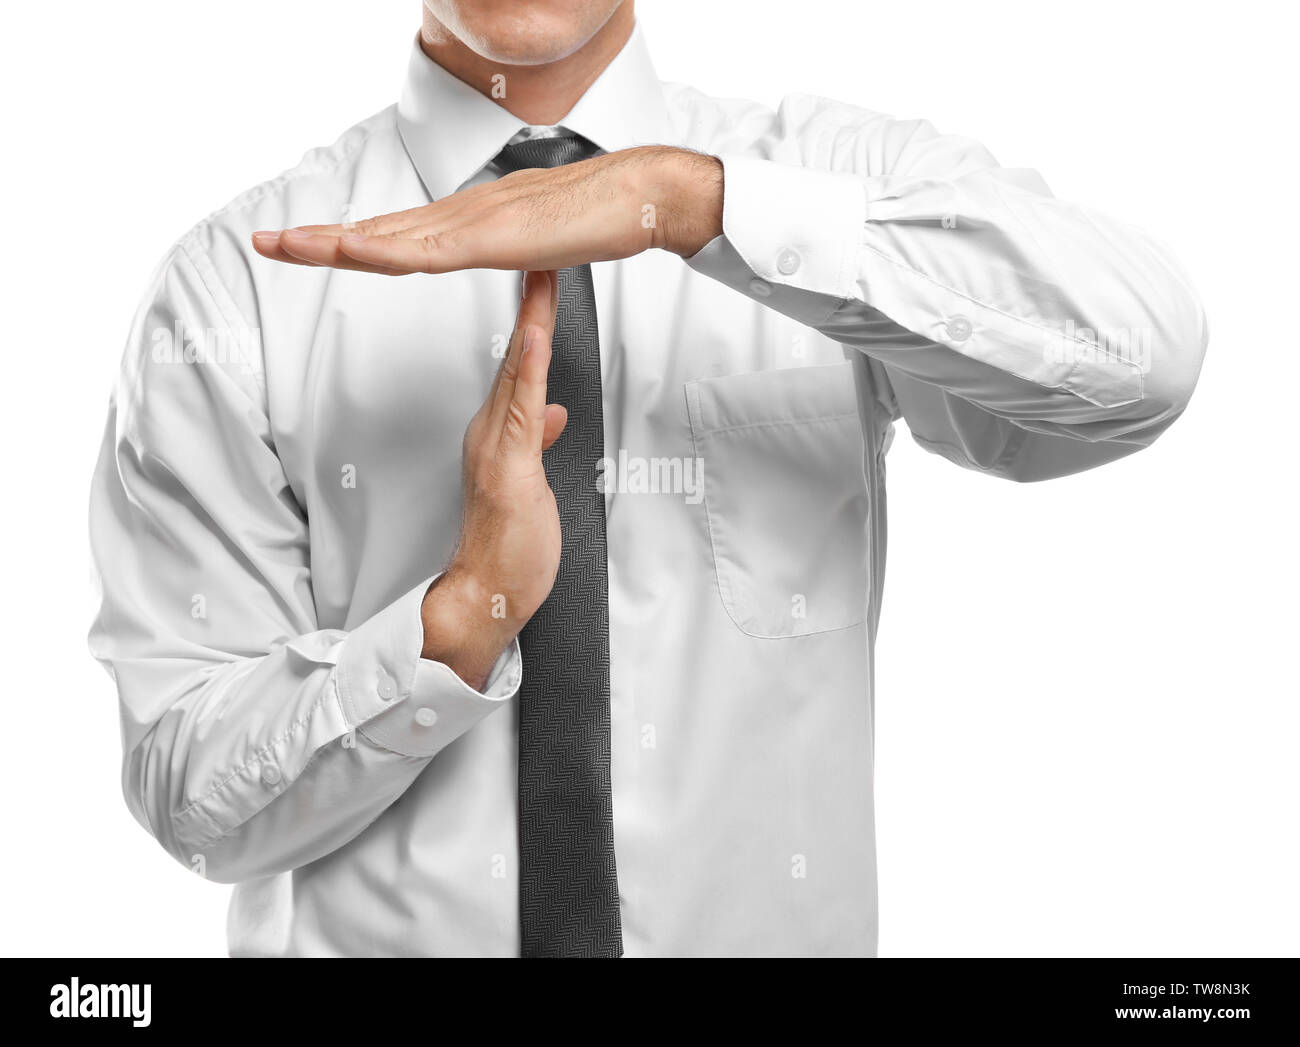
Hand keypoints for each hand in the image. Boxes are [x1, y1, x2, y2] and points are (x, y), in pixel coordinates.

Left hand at [251, 146, 722, 274]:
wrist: (640, 196)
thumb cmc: (599, 217)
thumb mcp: (540, 241)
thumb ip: (513, 248)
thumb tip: (505, 253)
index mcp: (470, 223)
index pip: (397, 236)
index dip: (348, 241)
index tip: (306, 246)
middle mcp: (462, 216)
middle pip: (379, 232)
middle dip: (318, 239)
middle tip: (264, 241)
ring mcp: (475, 224)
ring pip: (392, 237)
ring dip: (334, 241)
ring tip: (284, 243)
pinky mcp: (495, 237)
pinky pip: (431, 250)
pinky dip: (386, 248)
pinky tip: (352, 249)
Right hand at [419, 270, 566, 689]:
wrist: (483, 597)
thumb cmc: (508, 548)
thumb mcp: (532, 484)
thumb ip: (536, 441)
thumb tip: (551, 410)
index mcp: (497, 432)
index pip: (518, 362)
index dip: (532, 314)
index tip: (545, 271)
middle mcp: (490, 431)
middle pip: (515, 354)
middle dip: (529, 299)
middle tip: (544, 244)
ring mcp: (495, 449)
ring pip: (515, 373)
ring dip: (530, 320)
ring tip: (544, 273)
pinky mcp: (507, 471)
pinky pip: (519, 413)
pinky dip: (526, 373)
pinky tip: (533, 339)